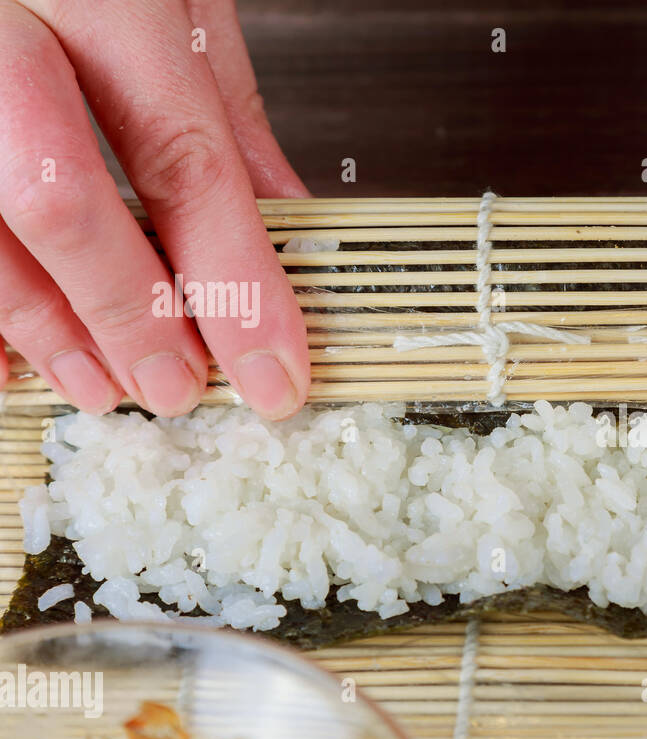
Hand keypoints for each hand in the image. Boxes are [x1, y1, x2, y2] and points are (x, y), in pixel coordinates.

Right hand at [0, 0, 308, 417]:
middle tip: (177, 389)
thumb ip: (225, 108)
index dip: (237, 284)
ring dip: (40, 326)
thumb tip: (287, 227)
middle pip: (57, 196)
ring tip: (102, 384)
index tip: (278, 372)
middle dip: (128, 316)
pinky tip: (13, 349)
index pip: (185, 158)